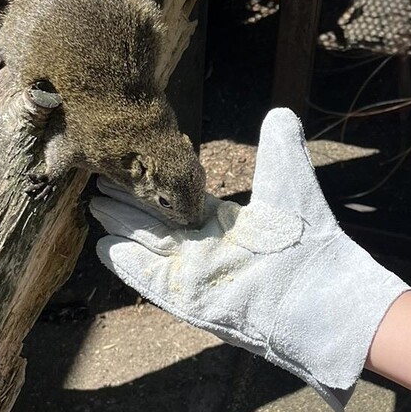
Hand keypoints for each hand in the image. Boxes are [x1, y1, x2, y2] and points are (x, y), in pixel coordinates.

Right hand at [90, 108, 408, 411]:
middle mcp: (207, 248)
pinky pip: (151, 279)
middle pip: (158, 222)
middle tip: (97, 183)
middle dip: (128, 204)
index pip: (180, 199)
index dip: (155, 183)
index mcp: (226, 223)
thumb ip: (280, 148)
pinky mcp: (190, 299)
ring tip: (94, 208)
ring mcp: (196, 275)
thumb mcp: (289, 184)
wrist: (316, 292)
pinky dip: (128, 264)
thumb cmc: (307, 241)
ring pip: (149, 246)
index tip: (131, 164)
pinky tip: (103, 247)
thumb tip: (280, 112)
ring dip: (122, 228)